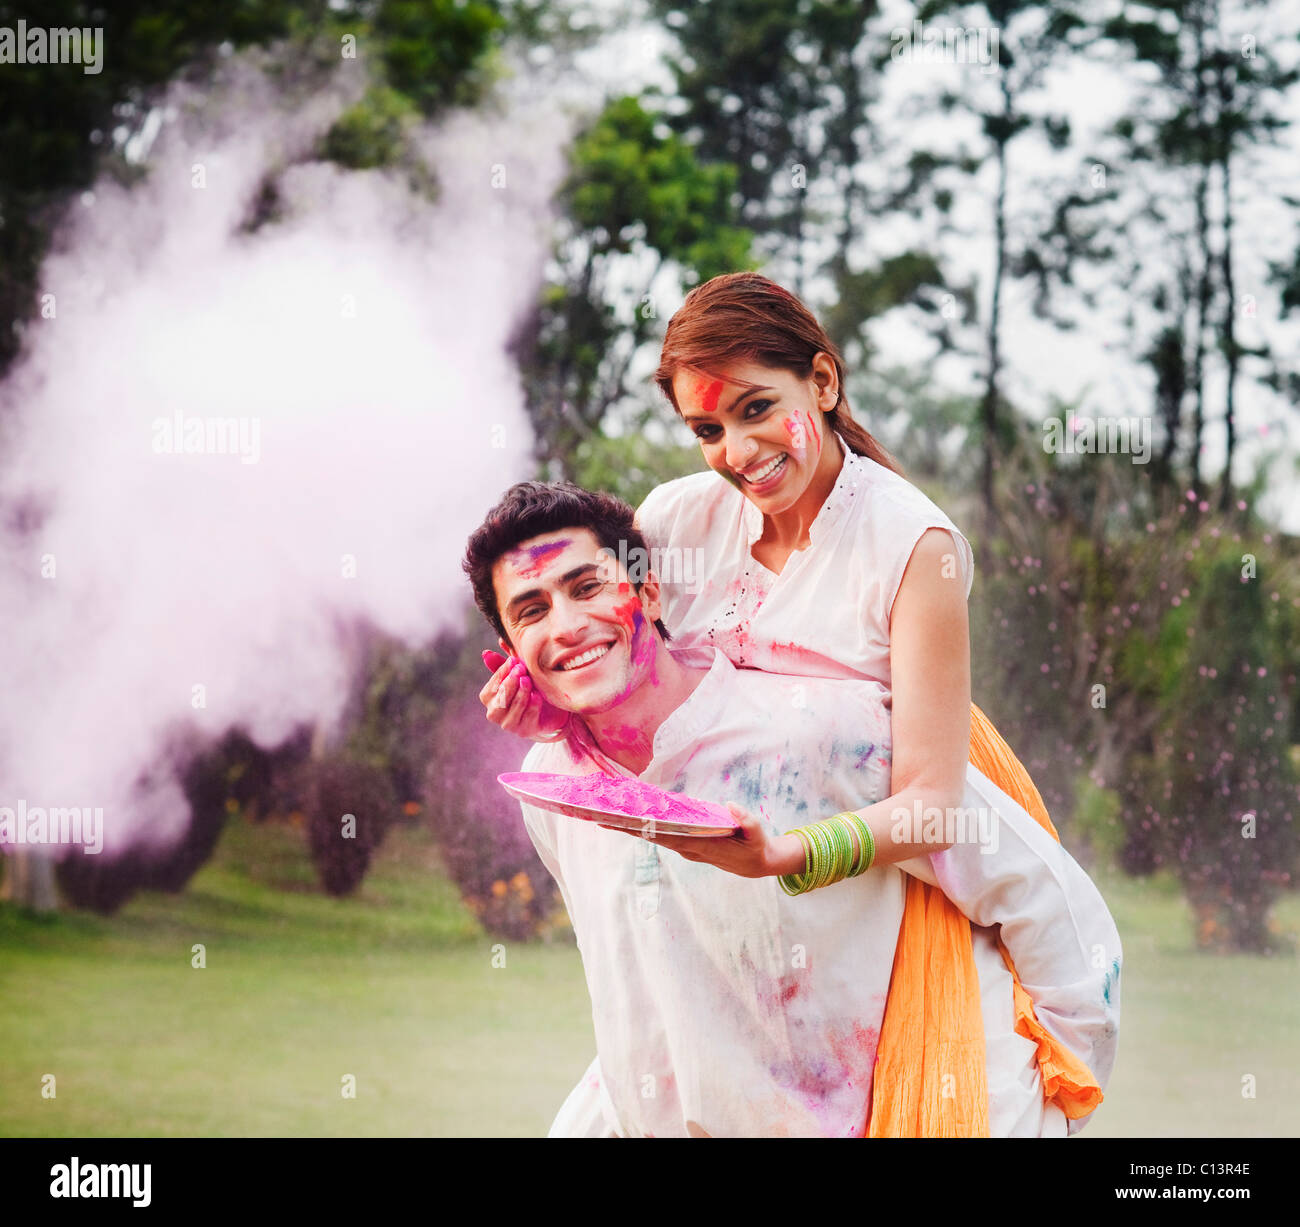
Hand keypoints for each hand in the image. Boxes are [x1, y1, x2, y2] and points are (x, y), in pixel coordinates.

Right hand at [479, 647, 571, 741]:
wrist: (549, 710)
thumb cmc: (529, 688)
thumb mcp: (517, 675)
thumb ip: (503, 665)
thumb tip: (485, 653)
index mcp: (489, 698)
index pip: (492, 685)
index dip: (502, 672)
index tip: (514, 660)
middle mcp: (494, 713)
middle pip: (500, 697)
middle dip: (511, 682)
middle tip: (521, 669)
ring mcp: (509, 724)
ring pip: (514, 707)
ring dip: (522, 692)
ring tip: (529, 680)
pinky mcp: (524, 731)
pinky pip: (528, 716)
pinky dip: (533, 704)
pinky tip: (537, 695)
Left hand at [598, 803, 800, 878]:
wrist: (757, 864)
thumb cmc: (756, 846)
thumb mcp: (757, 833)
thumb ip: (746, 820)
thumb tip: (731, 805)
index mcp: (698, 843)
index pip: (664, 835)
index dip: (642, 828)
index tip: (621, 822)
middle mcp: (687, 847)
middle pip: (651, 837)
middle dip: (625, 828)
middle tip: (599, 817)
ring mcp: (686, 847)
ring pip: (654, 837)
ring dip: (632, 828)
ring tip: (609, 816)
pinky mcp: (688, 845)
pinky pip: (663, 835)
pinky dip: (647, 828)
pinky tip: (635, 819)